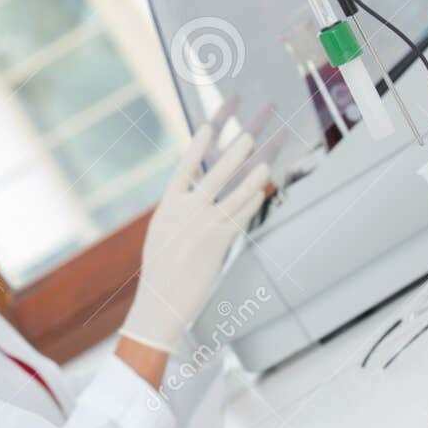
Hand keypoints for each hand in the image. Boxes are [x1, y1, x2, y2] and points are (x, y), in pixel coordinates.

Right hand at [118, 123, 269, 352]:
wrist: (161, 301)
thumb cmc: (161, 268)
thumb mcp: (162, 232)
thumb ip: (178, 210)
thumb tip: (190, 193)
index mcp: (167, 207)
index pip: (184, 168)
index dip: (198, 145)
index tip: (209, 125)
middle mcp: (185, 212)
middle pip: (215, 174)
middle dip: (235, 153)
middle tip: (250, 135)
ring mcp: (202, 227)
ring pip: (235, 194)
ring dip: (253, 176)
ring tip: (266, 162)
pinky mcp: (218, 243)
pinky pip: (240, 217)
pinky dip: (252, 202)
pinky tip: (261, 192)